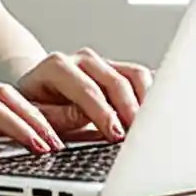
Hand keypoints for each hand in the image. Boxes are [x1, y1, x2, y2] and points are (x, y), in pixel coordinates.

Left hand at [15, 49, 153, 141]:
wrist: (39, 90)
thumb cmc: (37, 106)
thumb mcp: (36, 115)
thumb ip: (57, 116)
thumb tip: (84, 118)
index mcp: (56, 66)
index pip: (86, 89)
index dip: (103, 113)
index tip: (116, 135)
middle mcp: (82, 59)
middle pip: (115, 80)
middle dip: (129, 110)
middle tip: (139, 136)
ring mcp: (103, 62)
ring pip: (134, 74)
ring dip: (146, 101)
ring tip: (150, 127)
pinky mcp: (119, 69)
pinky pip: (142, 77)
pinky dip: (153, 94)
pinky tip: (159, 113)